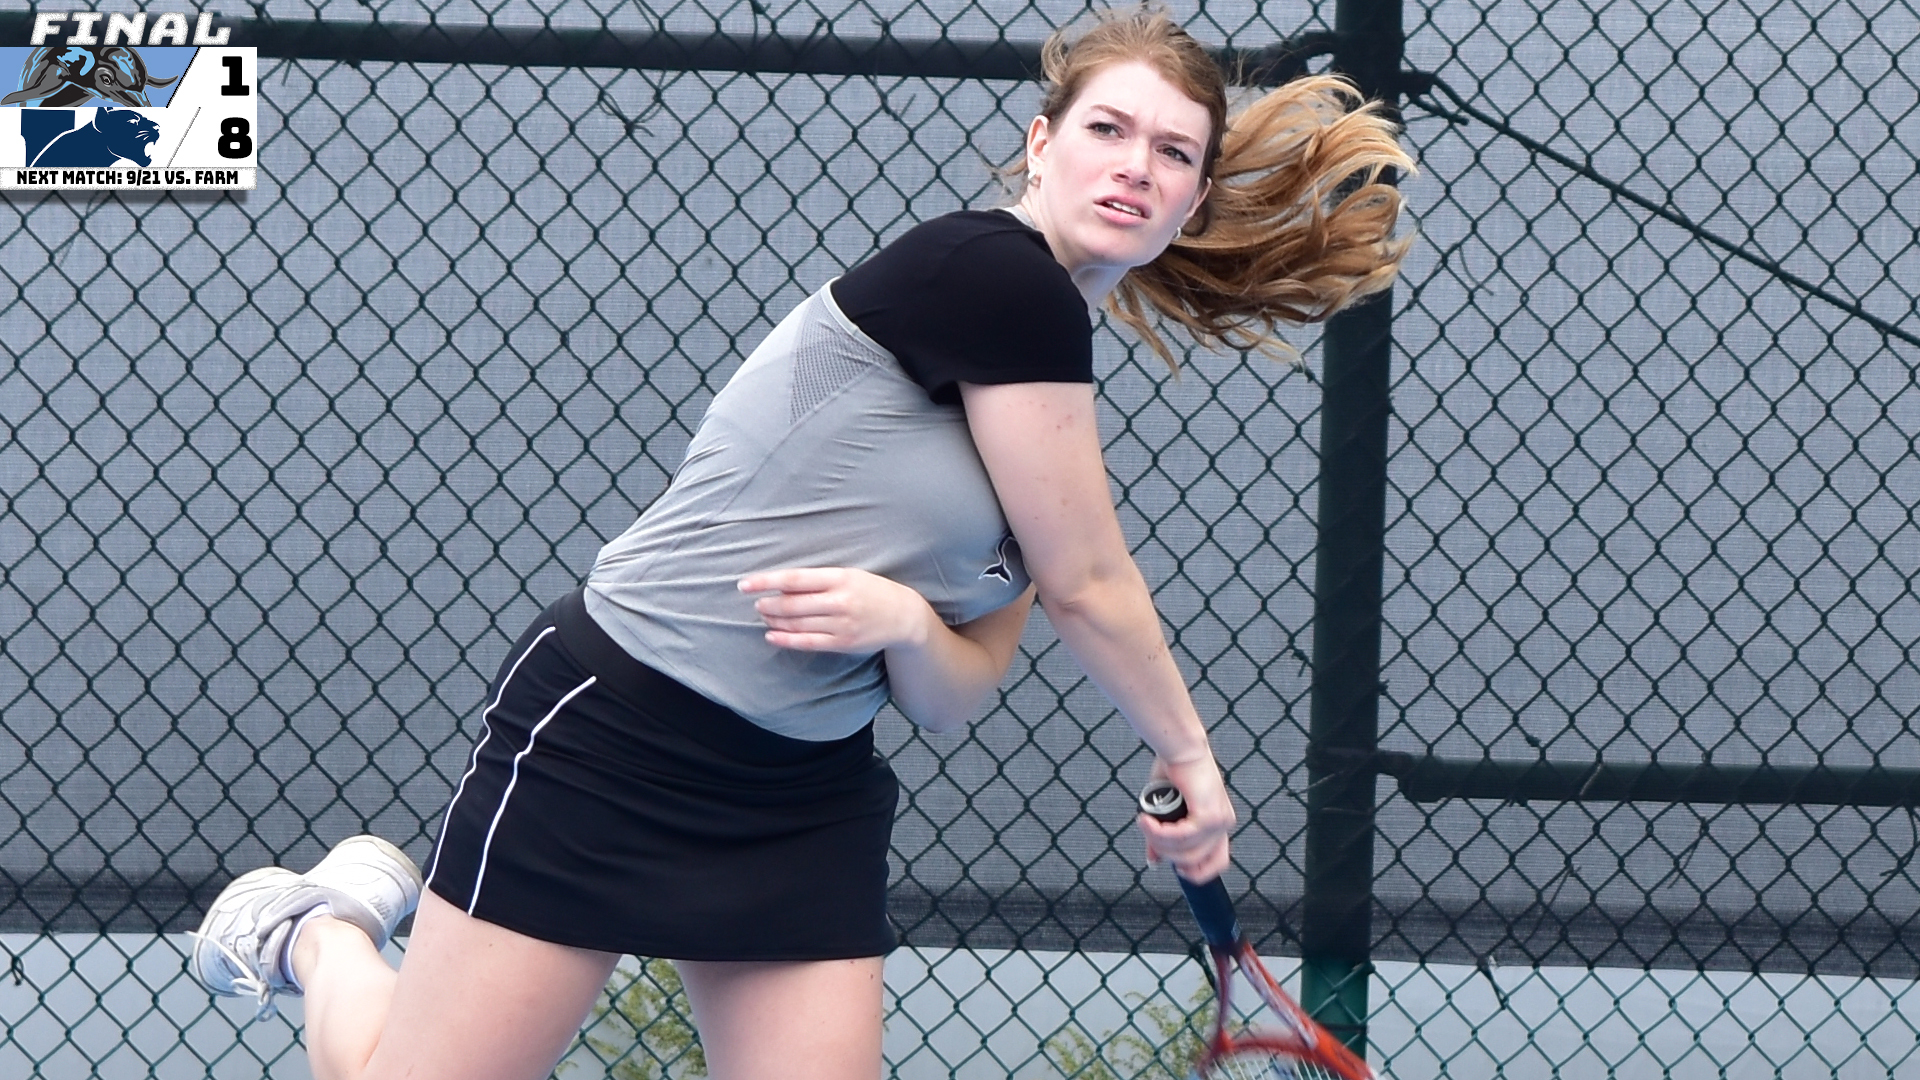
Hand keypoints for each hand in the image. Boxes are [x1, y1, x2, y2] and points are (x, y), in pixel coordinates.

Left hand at [738, 567, 931, 654]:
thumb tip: (782, 584)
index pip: (794, 578)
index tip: (745, 584)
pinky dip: (786, 639)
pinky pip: (807, 642)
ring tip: (764, 615)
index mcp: (840, 578)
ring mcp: (842, 624)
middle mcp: (840, 601)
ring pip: (797, 623)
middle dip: (768, 604)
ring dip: (774, 620)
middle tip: (755, 603)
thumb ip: (819, 580)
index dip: (767, 581)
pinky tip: (771, 635)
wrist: (903, 616)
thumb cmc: (871, 591)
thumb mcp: (849, 575)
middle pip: (792, 604)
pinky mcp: (843, 642)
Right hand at [1137, 754, 1234, 881]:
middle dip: (1166, 853)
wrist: (1180, 747)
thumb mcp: (1168, 809)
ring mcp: (1218, 820)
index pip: (1218, 862)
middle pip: (1194, 861)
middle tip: (1149, 835)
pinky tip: (1145, 821)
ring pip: (1185, 851)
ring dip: (1159, 841)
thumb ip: (1165, 836)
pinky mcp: (1208, 815)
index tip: (1176, 868)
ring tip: (1144, 823)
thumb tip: (1154, 860)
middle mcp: (1223, 823)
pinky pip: (1180, 837)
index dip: (1197, 872)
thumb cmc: (1175, 770)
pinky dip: (1159, 833)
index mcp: (1218, 823)